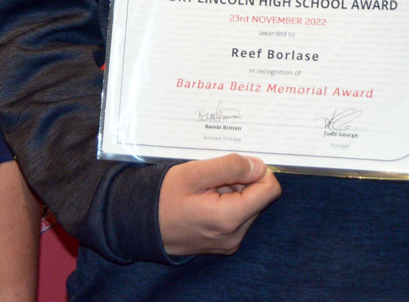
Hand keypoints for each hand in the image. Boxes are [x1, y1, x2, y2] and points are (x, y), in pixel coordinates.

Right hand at [158, 154, 280, 256]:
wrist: (138, 224)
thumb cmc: (162, 197)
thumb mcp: (194, 173)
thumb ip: (230, 167)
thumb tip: (258, 166)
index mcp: (230, 218)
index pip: (270, 190)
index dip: (257, 171)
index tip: (235, 164)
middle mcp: (234, 235)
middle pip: (259, 198)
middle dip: (242, 181)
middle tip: (212, 177)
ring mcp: (229, 243)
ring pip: (248, 206)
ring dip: (233, 192)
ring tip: (204, 189)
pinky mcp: (223, 244)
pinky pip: (236, 217)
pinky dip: (225, 204)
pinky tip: (203, 200)